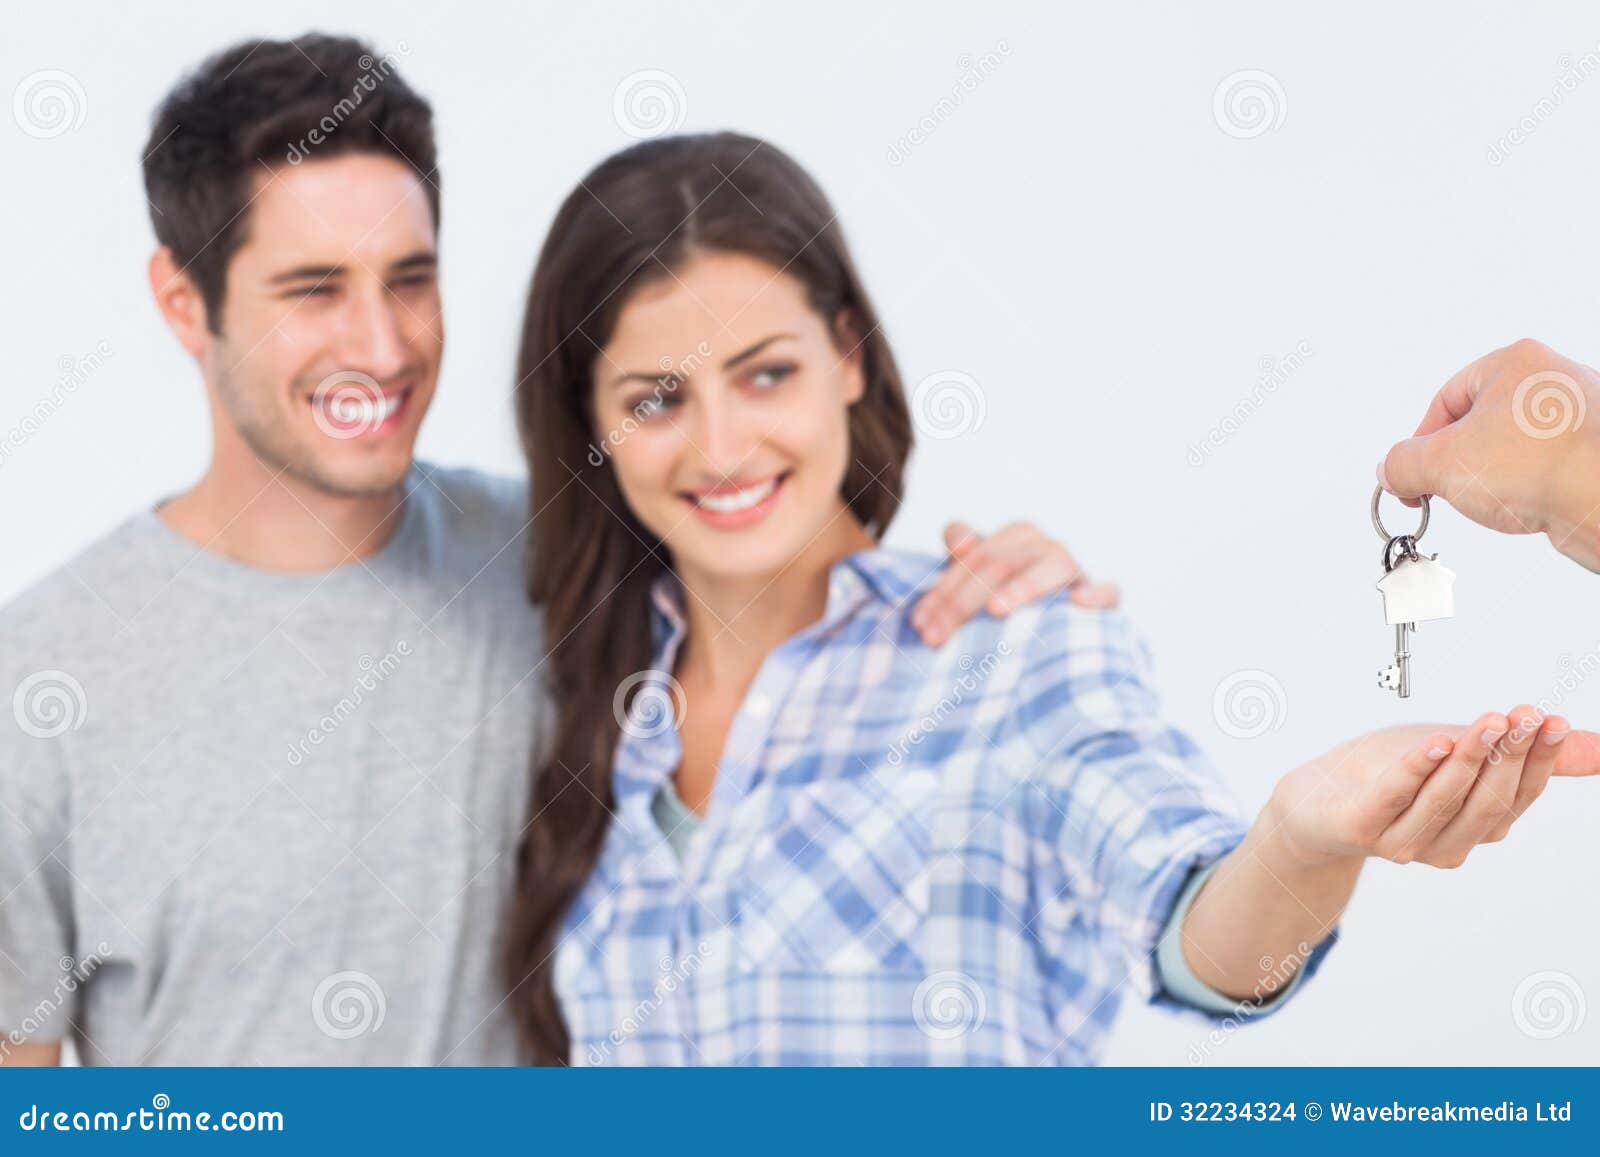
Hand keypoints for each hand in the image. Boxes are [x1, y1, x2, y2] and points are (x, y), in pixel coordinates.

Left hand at [910, 520, 1119, 645]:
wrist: (1067, 631)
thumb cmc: (1015, 603)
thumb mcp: (983, 583)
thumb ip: (962, 563)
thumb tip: (955, 539)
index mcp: (1015, 538)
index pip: (975, 554)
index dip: (944, 587)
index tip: (920, 623)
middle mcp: (1043, 547)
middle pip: (999, 564)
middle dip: (962, 602)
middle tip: (935, 639)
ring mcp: (1074, 571)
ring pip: (1050, 566)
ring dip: (1022, 588)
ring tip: (996, 610)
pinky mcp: (1104, 598)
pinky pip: (1108, 592)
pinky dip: (1096, 595)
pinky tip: (1078, 603)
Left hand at [1267, 706, 1598, 870]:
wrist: (1315, 802)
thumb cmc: (1390, 774)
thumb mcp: (1460, 756)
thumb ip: (1518, 753)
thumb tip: (1594, 745)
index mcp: (1476, 827)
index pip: (1519, 795)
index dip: (1541, 760)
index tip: (1553, 722)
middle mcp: (1446, 843)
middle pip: (1488, 800)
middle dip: (1512, 756)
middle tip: (1527, 715)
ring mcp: (1402, 841)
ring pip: (1446, 800)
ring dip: (1471, 759)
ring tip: (1490, 722)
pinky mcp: (1361, 828)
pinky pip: (1393, 797)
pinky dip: (1416, 770)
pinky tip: (1434, 743)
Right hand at [1377, 338, 1599, 570]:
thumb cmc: (1542, 464)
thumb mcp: (1441, 463)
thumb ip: (1402, 463)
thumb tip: (1393, 469)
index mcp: (1515, 362)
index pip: (1446, 399)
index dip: (1421, 441)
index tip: (1412, 474)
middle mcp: (1552, 380)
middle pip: (1479, 422)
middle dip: (1457, 461)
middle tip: (1447, 488)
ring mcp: (1579, 416)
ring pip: (1512, 447)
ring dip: (1492, 476)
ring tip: (1493, 498)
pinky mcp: (1592, 452)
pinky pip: (1544, 467)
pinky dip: (1527, 487)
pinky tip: (1526, 504)